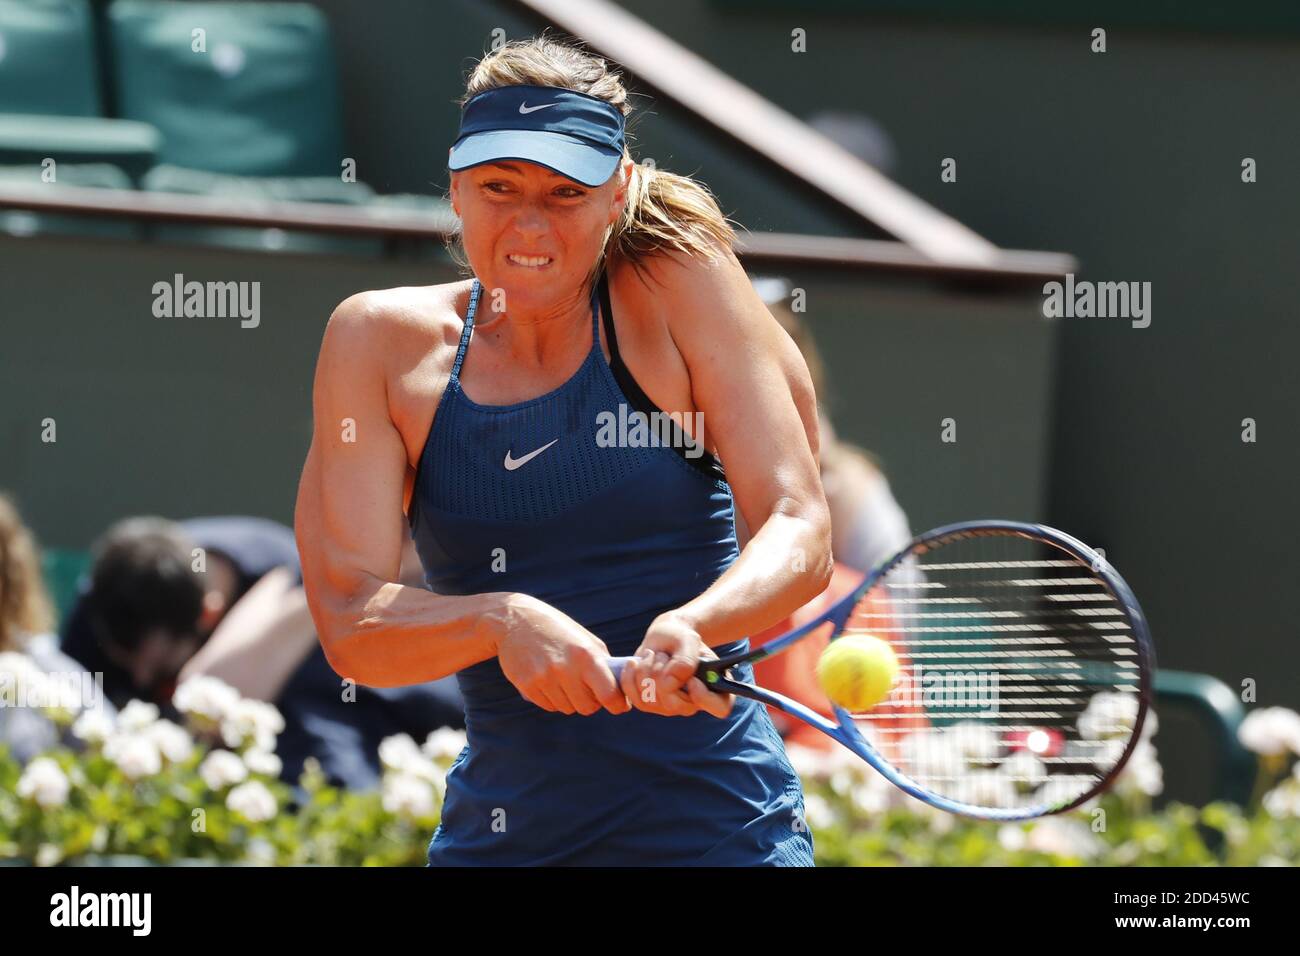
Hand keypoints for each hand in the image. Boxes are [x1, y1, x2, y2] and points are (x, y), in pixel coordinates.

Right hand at [497, 597, 630, 715]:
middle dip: (590, 701)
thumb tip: (620, 691)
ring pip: (567, 708)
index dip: (617, 704)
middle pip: (588, 707)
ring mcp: (544, 678)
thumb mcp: (585, 640)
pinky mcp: (527, 686)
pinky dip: (552, 698)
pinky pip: (549, 706)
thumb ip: (602, 664)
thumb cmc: (557, 630)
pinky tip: (547, 679)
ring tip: (563, 677)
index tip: (618, 704)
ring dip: (569, 699)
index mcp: (586, 655)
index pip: (609, 695)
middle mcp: (566, 668)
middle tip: (585, 687)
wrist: (514, 620)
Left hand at [619, 612, 733, 717]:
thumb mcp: (688, 639)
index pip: (719, 708)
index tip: (693, 679)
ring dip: (646, 670)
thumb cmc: (681, 638)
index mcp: (715, 688)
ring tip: (653, 656)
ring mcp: (670, 707)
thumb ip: (685, 660)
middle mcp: (693, 703)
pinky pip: (635, 698)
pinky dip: (630, 676)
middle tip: (664, 656)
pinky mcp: (650, 704)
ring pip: (651, 699)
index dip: (704, 697)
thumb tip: (669, 684)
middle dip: (662, 673)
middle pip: (674, 705)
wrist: (664, 637)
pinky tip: (636, 662)